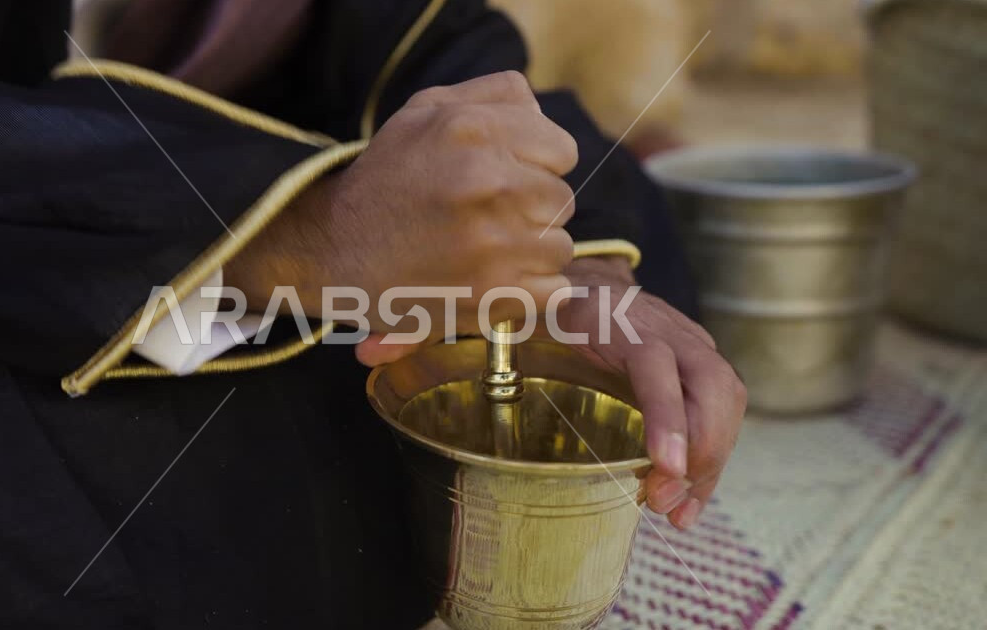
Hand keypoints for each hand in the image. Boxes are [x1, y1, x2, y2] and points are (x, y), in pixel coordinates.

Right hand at [227, 71, 578, 332]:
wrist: (329, 248)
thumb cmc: (384, 180)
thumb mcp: (424, 112)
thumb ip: (493, 97)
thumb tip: (545, 119)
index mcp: (473, 129)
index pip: (562, 151)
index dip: (535, 167)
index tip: (501, 181)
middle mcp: (486, 180)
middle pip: (561, 200)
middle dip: (529, 211)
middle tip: (482, 220)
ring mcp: (492, 241)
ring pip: (558, 246)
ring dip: (528, 253)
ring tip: (481, 252)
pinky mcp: (491, 293)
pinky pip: (553, 291)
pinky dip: (529, 293)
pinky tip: (492, 282)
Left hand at [357, 255, 745, 528]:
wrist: (561, 262)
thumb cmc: (518, 292)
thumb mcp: (475, 304)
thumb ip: (423, 325)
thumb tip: (363, 353)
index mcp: (605, 312)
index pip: (655, 361)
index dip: (665, 415)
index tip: (659, 471)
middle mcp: (655, 322)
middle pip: (708, 382)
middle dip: (699, 449)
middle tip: (664, 504)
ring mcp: (680, 338)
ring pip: (724, 396)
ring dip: (712, 458)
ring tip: (676, 513)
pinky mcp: (689, 360)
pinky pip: (720, 406)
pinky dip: (710, 454)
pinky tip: (681, 499)